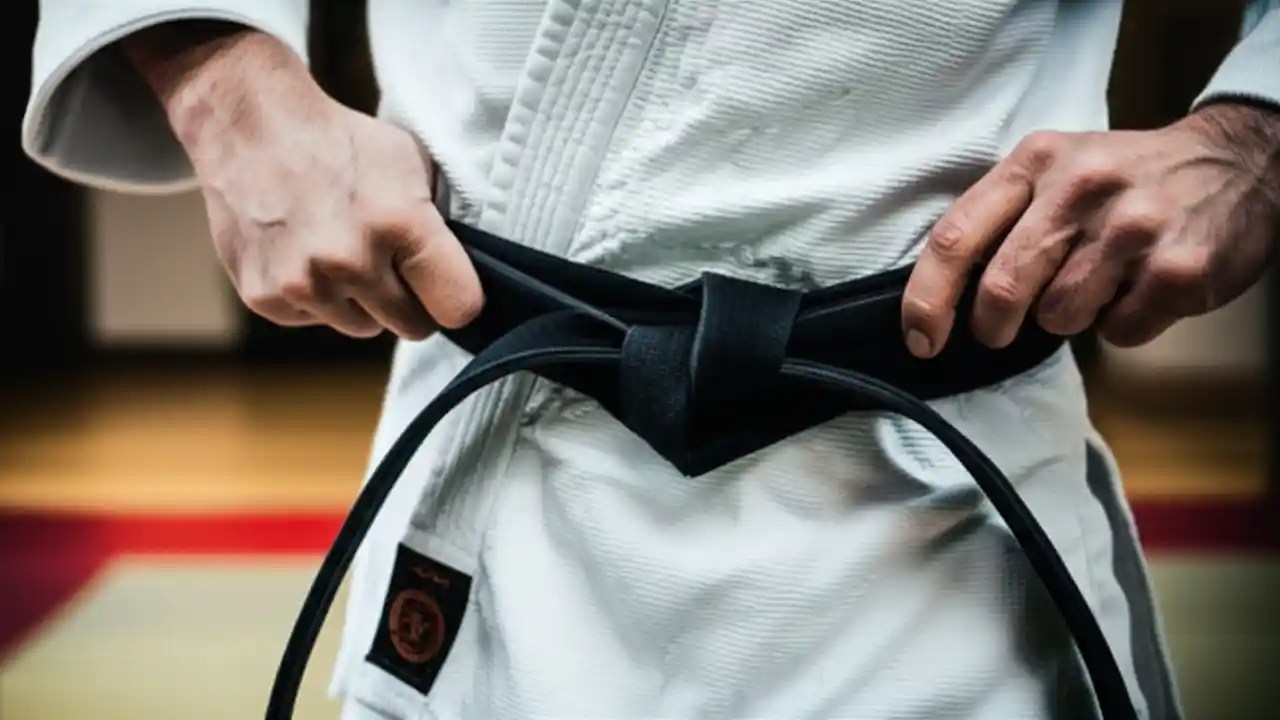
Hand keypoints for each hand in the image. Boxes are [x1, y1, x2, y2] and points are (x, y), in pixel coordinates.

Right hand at [123, 26, 482, 338]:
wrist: (249, 127)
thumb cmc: (342, 143)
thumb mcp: (411, 164)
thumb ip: (439, 225)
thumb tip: (462, 273)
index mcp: (400, 223)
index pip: (459, 307)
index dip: (458, 299)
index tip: (447, 286)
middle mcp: (351, 260)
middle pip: (413, 327)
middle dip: (410, 301)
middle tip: (393, 264)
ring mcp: (303, 283)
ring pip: (363, 326)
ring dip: (361, 300)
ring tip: (341, 248)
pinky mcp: (264, 297)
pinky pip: (314, 320)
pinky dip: (315, 297)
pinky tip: (304, 252)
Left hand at [900, 102, 1279, 356]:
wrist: (1237, 159)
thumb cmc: (1124, 177)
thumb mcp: (1056, 166)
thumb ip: (1002, 216)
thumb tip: (944, 295)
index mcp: (1037, 161)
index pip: (955, 237)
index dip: (926, 300)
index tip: (920, 339)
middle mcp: (1081, 187)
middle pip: (1001, 287)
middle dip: (992, 327)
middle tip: (999, 332)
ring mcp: (1133, 226)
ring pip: (1059, 316)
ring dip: (1068, 318)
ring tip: (1097, 283)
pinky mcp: (1177, 268)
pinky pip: (1119, 332)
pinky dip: (1121, 325)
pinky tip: (1139, 289)